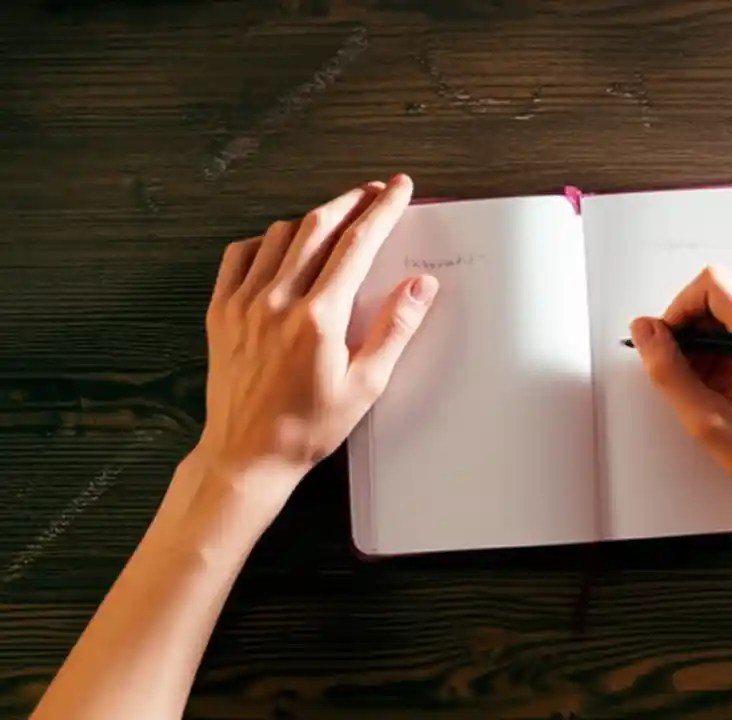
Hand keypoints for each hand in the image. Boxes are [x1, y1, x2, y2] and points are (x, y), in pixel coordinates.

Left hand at [191, 174, 435, 514]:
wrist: (247, 455)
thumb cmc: (308, 427)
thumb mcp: (366, 385)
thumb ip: (395, 329)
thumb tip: (421, 285)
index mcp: (319, 318)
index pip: (357, 245)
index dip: (382, 210)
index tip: (398, 189)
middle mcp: (278, 301)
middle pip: (319, 227)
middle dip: (351, 201)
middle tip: (373, 192)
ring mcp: (244, 303)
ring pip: (281, 234)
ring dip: (313, 219)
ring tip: (336, 220)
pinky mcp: (220, 311)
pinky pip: (241, 254)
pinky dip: (266, 240)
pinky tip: (283, 247)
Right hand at [629, 267, 731, 507]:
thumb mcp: (708, 420)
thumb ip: (669, 370)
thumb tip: (644, 330)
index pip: (714, 284)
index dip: (680, 308)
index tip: (669, 344)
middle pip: (722, 298)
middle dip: (693, 333)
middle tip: (687, 378)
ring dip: (710, 347)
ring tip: (711, 392)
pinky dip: (729, 355)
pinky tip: (729, 390)